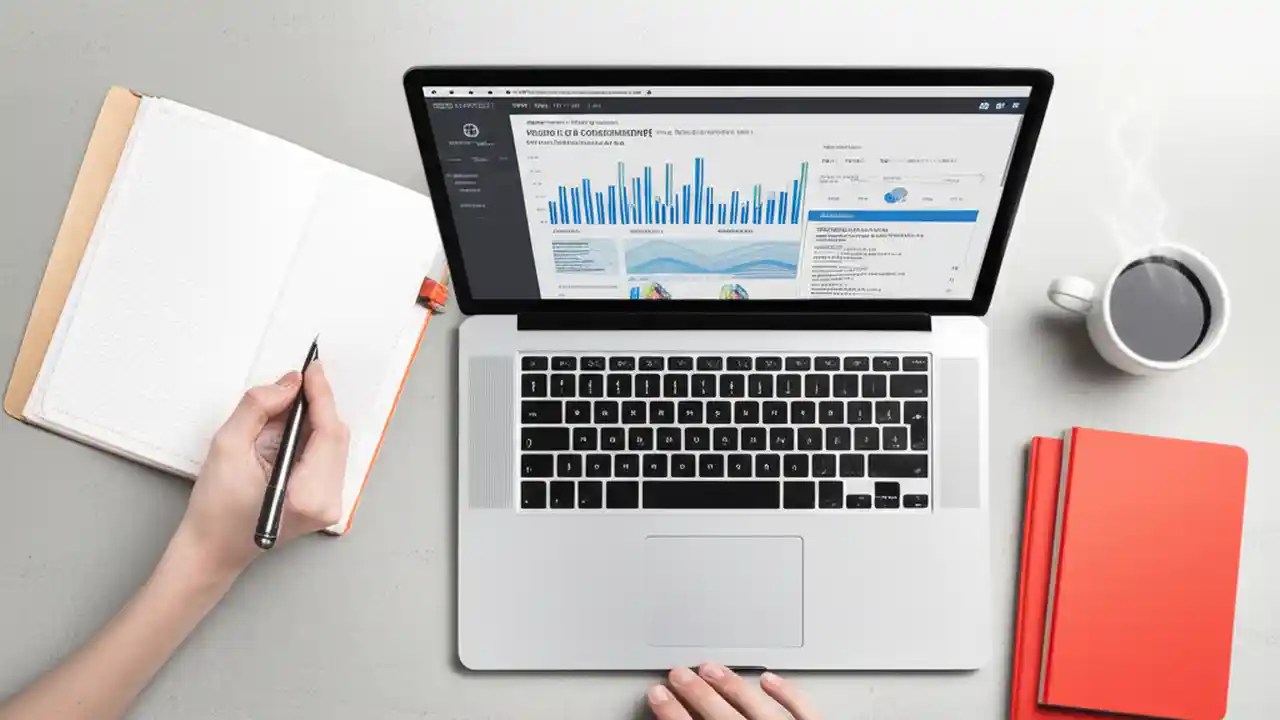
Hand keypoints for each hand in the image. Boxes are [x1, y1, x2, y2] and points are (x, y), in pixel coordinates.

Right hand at [170, 362, 348, 579]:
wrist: (212, 551)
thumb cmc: (214, 511)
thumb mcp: (226, 447)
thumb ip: (258, 409)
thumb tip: (288, 385)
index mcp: (308, 495)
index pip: (328, 431)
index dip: (321, 395)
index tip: (312, 369)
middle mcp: (328, 503)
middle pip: (335, 437)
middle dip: (316, 404)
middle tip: (294, 382)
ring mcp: (330, 505)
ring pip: (332, 445)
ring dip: (313, 420)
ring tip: (287, 404)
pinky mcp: (324, 502)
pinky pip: (325, 457)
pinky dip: (311, 437)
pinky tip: (291, 428)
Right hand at [647, 664, 821, 719]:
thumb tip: (680, 717)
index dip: (671, 712)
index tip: (657, 696)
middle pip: (721, 715)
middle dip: (695, 691)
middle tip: (677, 675)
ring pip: (757, 706)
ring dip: (731, 684)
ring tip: (711, 668)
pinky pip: (804, 711)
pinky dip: (785, 692)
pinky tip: (768, 678)